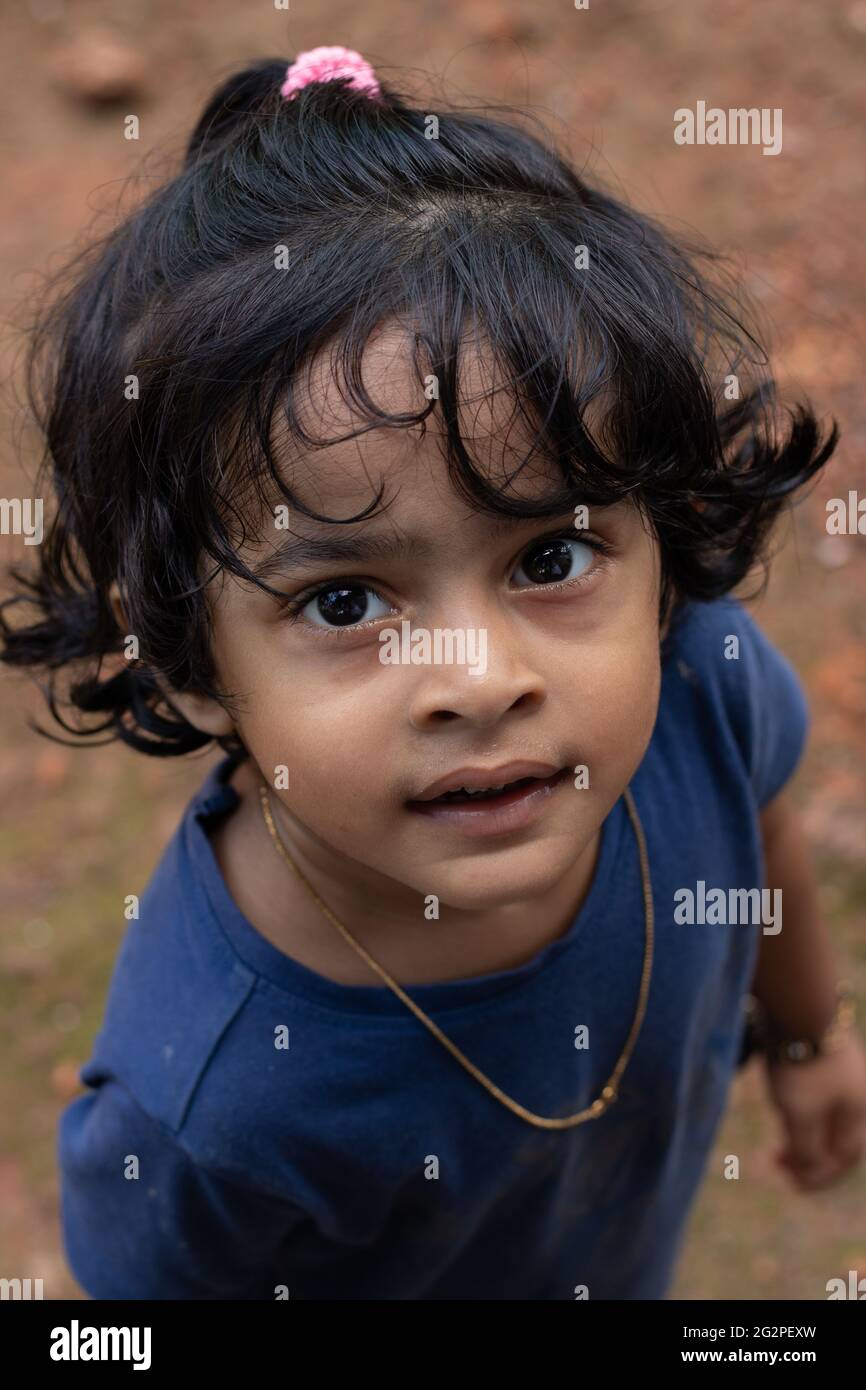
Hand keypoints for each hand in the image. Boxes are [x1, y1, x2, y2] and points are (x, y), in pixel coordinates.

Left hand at [762, 1030, 865, 1189]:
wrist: (798, 1004)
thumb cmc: (802, 1065)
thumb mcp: (800, 1115)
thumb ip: (806, 1148)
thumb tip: (808, 1169)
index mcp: (859, 1112)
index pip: (844, 1157)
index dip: (819, 1177)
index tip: (792, 1185)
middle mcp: (857, 1093)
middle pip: (839, 1137)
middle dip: (812, 1158)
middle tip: (781, 1166)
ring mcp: (842, 1072)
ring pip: (827, 1115)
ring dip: (805, 1134)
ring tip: (779, 1139)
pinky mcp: (824, 1054)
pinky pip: (818, 1094)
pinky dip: (802, 1110)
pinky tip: (782, 1105)